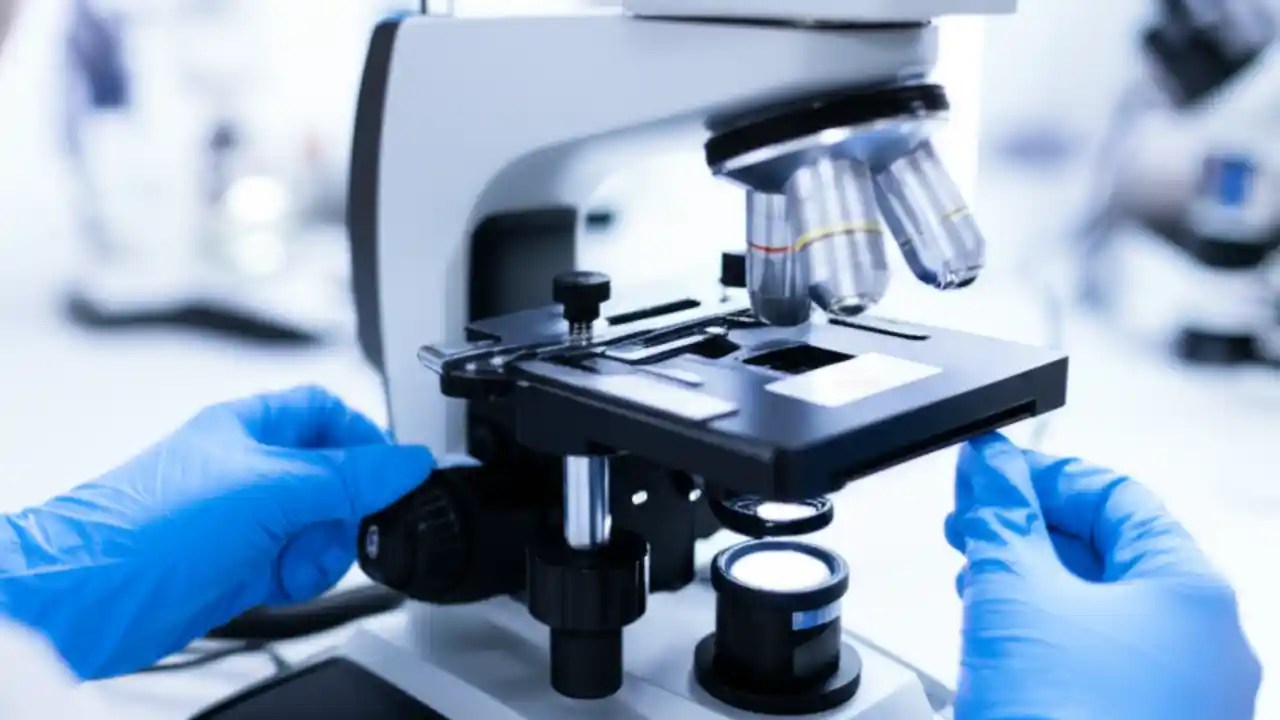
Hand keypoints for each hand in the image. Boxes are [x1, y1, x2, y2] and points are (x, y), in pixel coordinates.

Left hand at [0, 386, 433, 678]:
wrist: (95, 596)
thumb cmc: (154, 525)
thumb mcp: (273, 488)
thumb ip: (351, 477)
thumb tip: (410, 463)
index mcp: (251, 425)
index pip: (328, 412)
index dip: (364, 437)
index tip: (389, 472)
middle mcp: (251, 467)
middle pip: (334, 476)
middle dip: (346, 508)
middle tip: (342, 525)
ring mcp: (247, 518)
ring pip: (321, 525)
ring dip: (324, 549)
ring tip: (299, 560)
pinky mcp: (241, 564)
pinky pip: (299, 564)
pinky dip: (302, 576)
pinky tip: (281, 583)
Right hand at [945, 434, 1259, 719]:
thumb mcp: (1014, 596)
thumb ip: (998, 517)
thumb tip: (988, 463)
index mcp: (1192, 592)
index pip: (1116, 494)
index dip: (1041, 476)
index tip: (985, 473)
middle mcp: (1203, 643)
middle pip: (1111, 550)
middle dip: (1028, 530)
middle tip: (967, 523)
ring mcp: (1181, 696)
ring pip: (1102, 609)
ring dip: (1030, 582)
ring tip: (973, 579)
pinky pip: (1100, 661)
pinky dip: (1047, 636)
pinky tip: (999, 642)